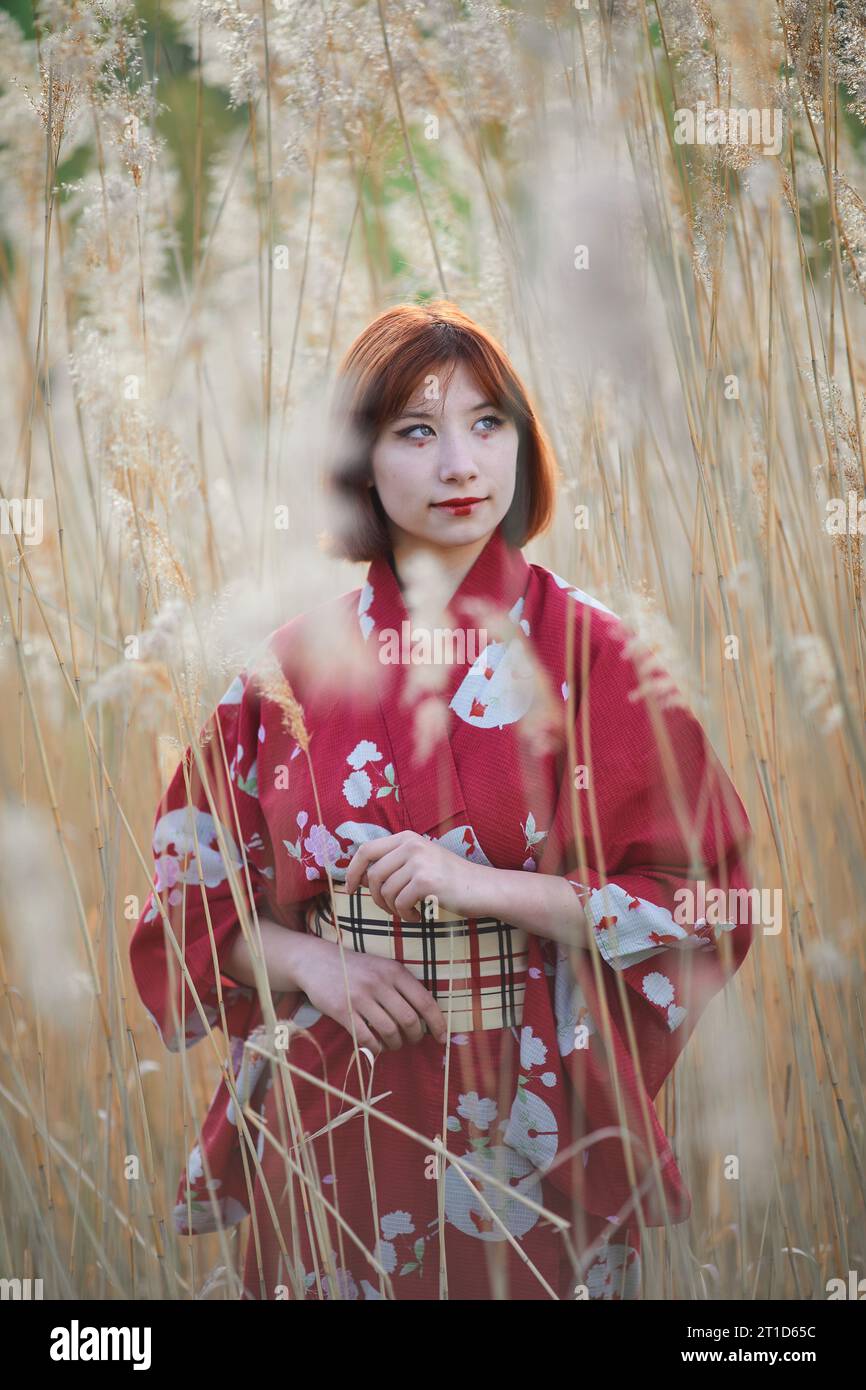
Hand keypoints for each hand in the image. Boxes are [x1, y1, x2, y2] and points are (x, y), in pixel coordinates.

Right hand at [295, 933, 448, 1053]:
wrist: (316, 962)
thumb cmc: (356, 968)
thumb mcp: (382, 967)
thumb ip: (402, 987)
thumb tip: (427, 1017)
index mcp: (394, 971)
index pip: (424, 1001)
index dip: (437, 1022)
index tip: (442, 1038)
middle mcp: (379, 983)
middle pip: (409, 1020)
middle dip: (416, 1036)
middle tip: (413, 1039)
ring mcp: (360, 997)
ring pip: (390, 1031)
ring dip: (397, 1044)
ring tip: (395, 1043)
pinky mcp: (342, 1011)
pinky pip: (367, 1038)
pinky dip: (376, 1048)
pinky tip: (377, 1046)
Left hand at [344, 830, 486, 921]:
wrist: (482, 888)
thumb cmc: (449, 880)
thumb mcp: (420, 862)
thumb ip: (394, 863)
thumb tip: (357, 876)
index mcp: (407, 838)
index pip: (366, 850)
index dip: (353, 871)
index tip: (351, 889)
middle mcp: (411, 845)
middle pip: (373, 875)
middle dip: (376, 898)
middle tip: (390, 909)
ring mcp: (419, 862)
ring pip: (385, 892)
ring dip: (393, 909)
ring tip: (408, 912)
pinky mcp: (426, 881)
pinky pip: (399, 903)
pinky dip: (406, 915)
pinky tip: (418, 916)